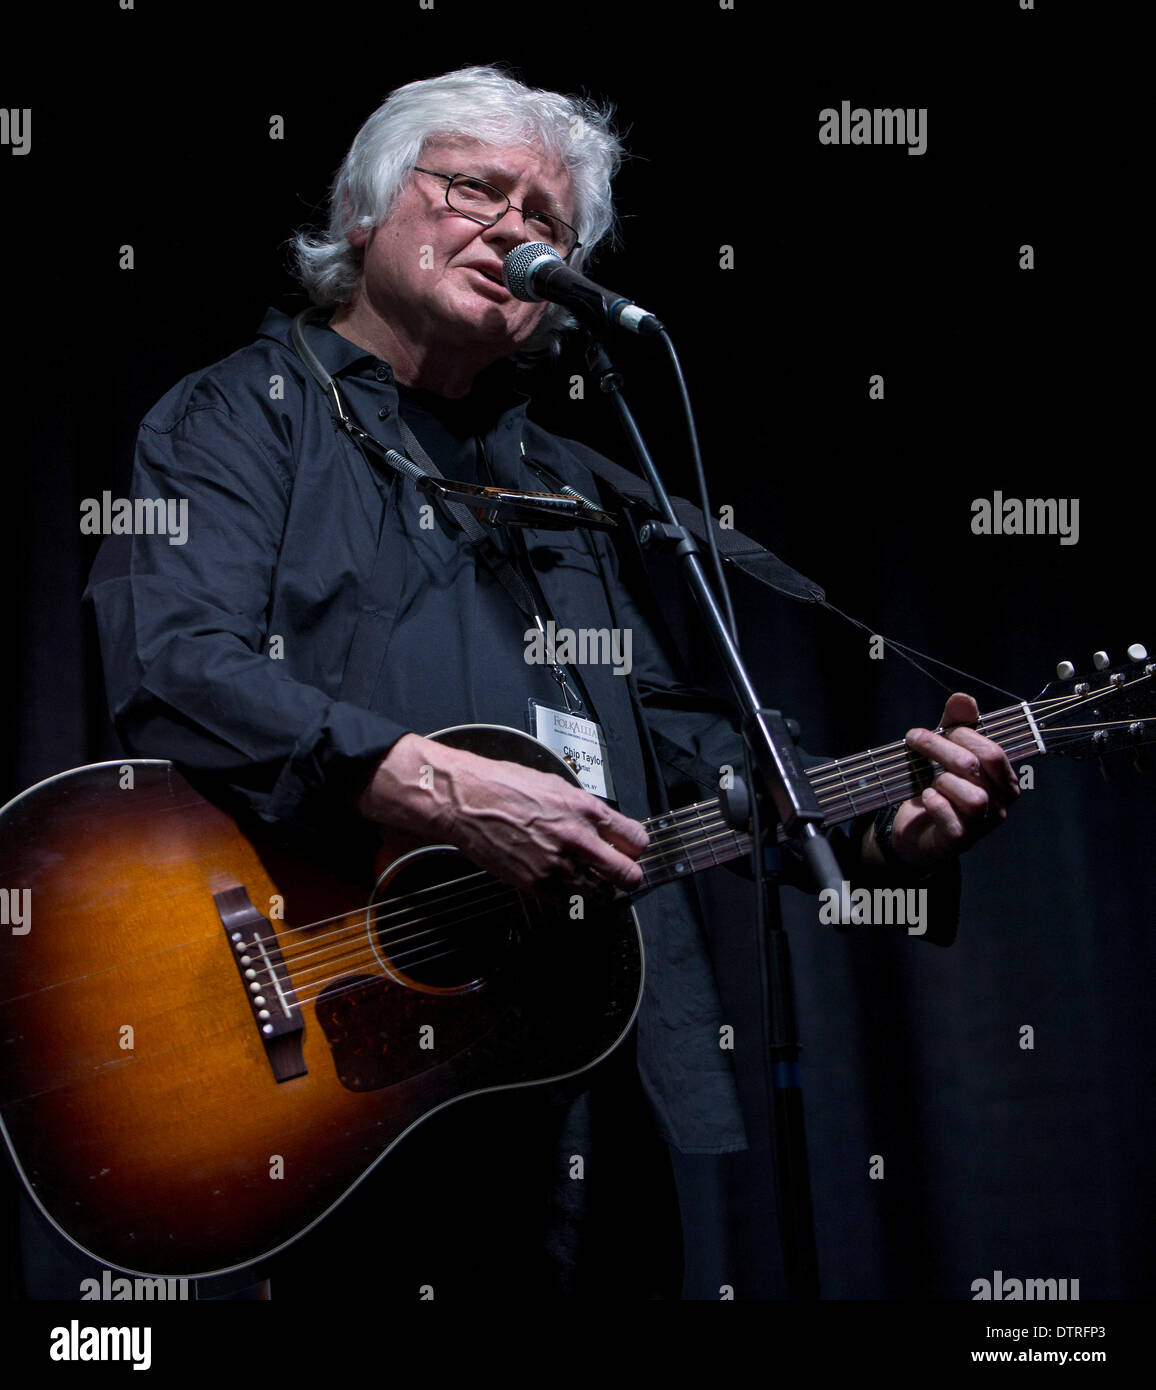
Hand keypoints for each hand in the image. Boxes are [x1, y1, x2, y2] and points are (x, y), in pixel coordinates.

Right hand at [357, 733, 648, 900]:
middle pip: (627, 874)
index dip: (636, 847)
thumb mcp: (556, 785)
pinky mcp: (536, 883)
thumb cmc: (504, 786)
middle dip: (631, 877)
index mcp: (585, 809)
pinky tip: (569, 886)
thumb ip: (585, 810)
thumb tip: (605, 826)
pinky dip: (574, 898)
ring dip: (603, 891)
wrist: (465, 801)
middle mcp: (577, 839)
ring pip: (601, 894)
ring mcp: (557, 865)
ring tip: (597, 883)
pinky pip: (569, 902)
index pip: (636, 839)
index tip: (632, 850)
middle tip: (627, 876)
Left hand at [885, 693, 1019, 870]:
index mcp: (1003, 780)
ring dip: (943, 782)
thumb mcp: (945, 751)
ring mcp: (982, 825)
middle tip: (915, 741)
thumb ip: (955, 725)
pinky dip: (936, 804)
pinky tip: (926, 797)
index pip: (993, 751)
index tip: (928, 731)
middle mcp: (1000, 804)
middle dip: (942, 749)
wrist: (916, 829)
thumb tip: (963, 697)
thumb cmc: (937, 786)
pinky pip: (954, 821)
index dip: (960, 735)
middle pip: (978, 767)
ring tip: (930, 782)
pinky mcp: (960, 841)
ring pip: (974, 798)